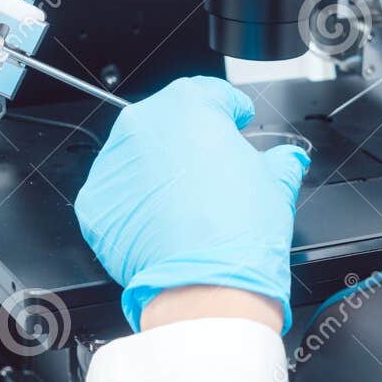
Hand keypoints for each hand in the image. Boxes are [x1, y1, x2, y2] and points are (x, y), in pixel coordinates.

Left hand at [75, 76, 309, 332]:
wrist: (206, 288)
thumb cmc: (239, 235)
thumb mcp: (276, 185)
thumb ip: (280, 161)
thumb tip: (285, 159)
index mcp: (188, 105)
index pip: (212, 93)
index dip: (231, 110)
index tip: (238, 124)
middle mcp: (143, 125)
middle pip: (170, 122)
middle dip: (192, 143)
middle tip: (215, 174)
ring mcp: (114, 163)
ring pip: (140, 156)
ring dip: (161, 173)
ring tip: (189, 205)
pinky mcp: (96, 202)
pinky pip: (119, 194)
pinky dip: (138, 205)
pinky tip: (164, 224)